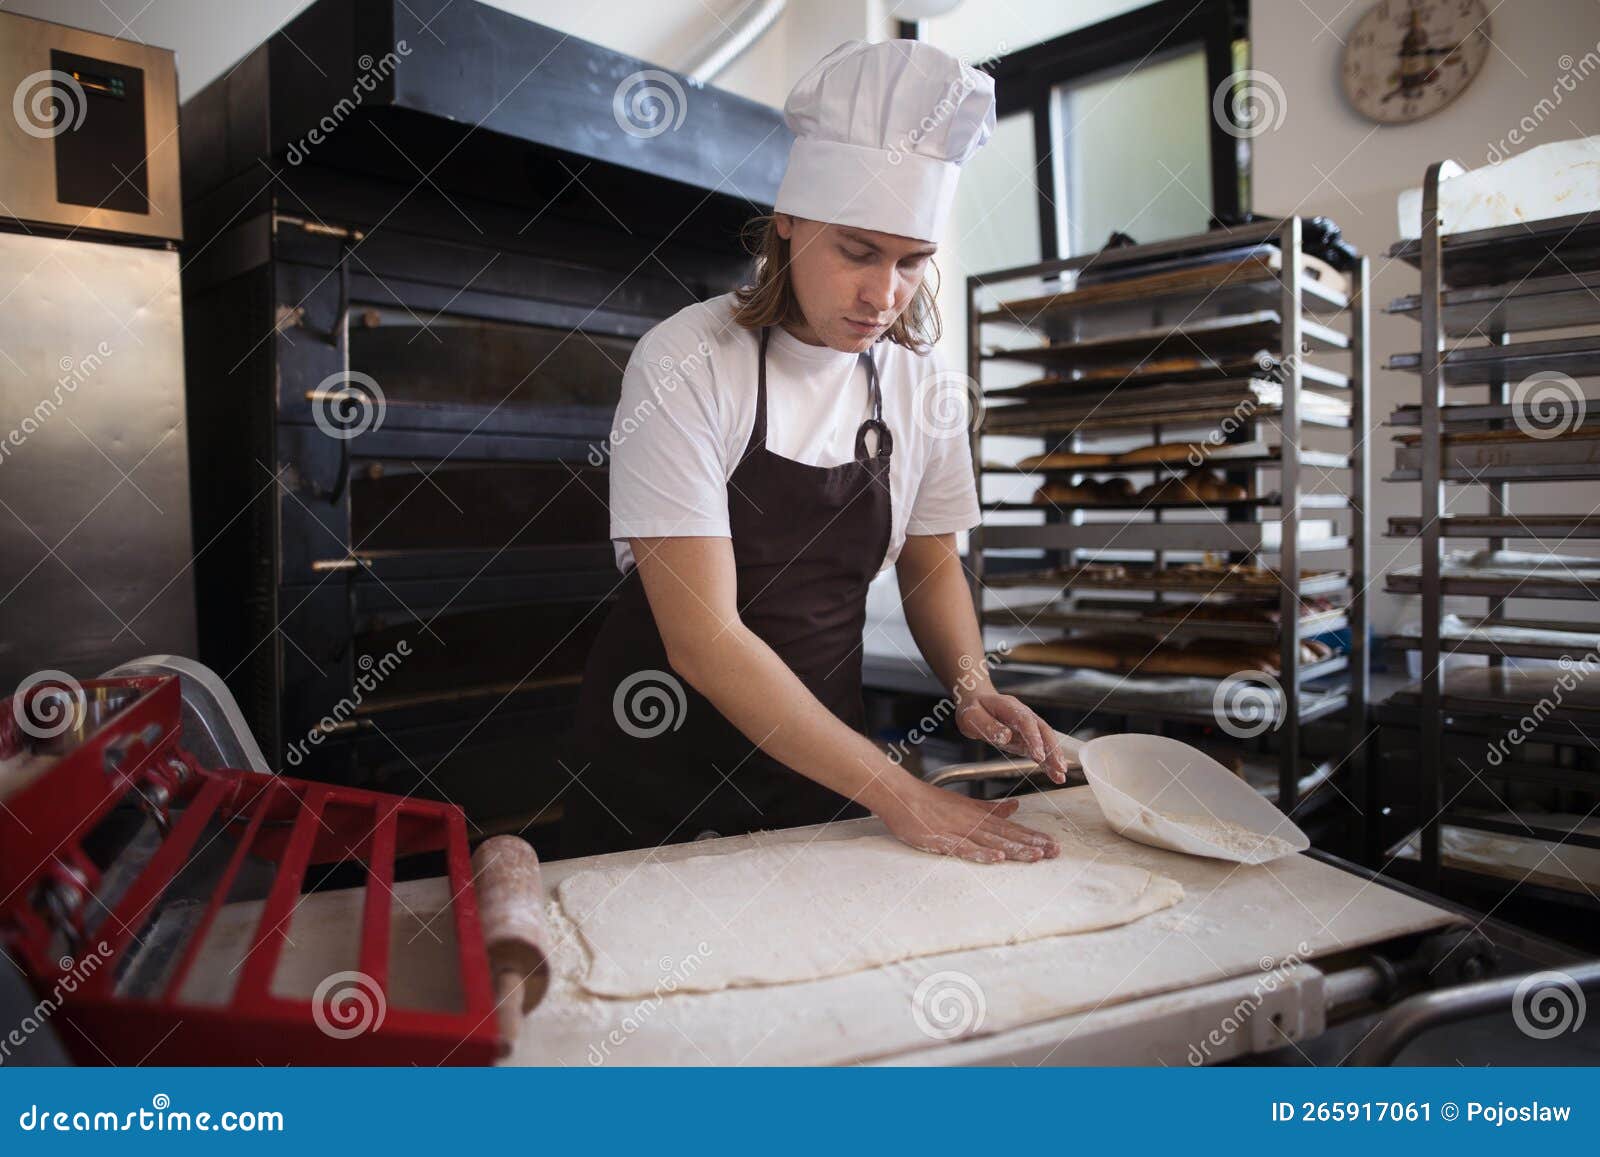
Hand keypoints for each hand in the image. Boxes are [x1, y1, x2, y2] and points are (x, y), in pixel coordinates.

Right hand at [876, 776, 1059, 863]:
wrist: (902, 796)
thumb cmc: (930, 801)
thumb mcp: (966, 804)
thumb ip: (991, 808)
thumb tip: (1016, 807)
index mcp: (980, 816)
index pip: (1011, 828)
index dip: (1033, 837)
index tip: (1053, 844)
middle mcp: (973, 823)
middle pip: (1007, 836)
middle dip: (1032, 845)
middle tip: (1055, 852)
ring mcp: (958, 832)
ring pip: (992, 841)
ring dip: (1015, 849)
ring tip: (1036, 856)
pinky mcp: (942, 840)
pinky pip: (965, 848)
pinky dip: (981, 852)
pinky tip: (996, 856)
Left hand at [954, 690, 1071, 783]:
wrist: (976, 703)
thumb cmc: (973, 710)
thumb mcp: (972, 717)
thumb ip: (988, 726)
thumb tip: (1006, 737)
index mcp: (1009, 707)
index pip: (1025, 722)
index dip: (1034, 738)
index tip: (1039, 755)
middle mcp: (1024, 715)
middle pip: (1042, 731)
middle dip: (1052, 749)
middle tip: (1060, 767)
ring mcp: (1027, 726)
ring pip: (1046, 741)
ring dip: (1054, 757)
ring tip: (1061, 775)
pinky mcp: (1026, 739)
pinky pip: (1040, 750)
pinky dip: (1048, 762)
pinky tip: (1056, 775)